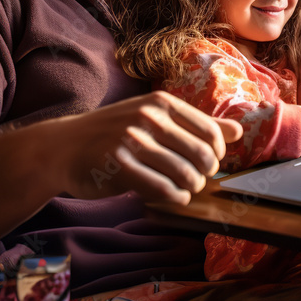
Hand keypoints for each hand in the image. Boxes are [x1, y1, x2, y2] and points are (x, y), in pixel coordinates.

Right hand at [52, 91, 242, 204]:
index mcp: (160, 102)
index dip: (217, 153)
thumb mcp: (153, 117)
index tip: (208, 162)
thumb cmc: (113, 133)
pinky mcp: (119, 167)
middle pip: (202, 155)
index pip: (210, 131)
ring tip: (182, 189)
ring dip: (189, 189)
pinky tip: (171, 198)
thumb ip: (195, 124)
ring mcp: (131, 141)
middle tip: (194, 179)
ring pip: (185, 174)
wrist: (62, 147)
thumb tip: (239, 131)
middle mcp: (147, 117)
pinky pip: (163, 190)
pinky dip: (174, 199)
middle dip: (205, 174)